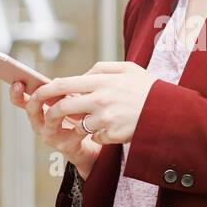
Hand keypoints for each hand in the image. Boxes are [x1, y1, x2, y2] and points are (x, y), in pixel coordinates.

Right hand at [9, 79, 101, 177]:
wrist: (89, 145)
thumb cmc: (76, 119)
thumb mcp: (67, 102)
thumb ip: (59, 92)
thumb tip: (57, 81)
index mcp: (38, 112)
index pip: (21, 101)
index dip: (16, 93)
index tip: (17, 82)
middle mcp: (41, 125)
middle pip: (32, 110)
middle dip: (35, 97)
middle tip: (43, 88)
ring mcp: (52, 137)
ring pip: (50, 119)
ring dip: (60, 106)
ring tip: (69, 94)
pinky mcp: (68, 146)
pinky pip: (75, 130)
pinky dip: (82, 120)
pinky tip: (89, 111)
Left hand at [26, 61, 157, 148]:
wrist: (169, 111)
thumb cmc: (147, 88)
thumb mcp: (127, 69)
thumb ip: (100, 69)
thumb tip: (80, 77)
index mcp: (101, 81)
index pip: (63, 84)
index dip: (46, 90)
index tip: (37, 94)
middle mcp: (100, 100)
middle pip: (63, 108)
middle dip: (52, 113)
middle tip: (50, 116)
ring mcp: (105, 119)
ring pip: (78, 126)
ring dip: (79, 126)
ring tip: (91, 122)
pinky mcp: (112, 135)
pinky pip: (95, 137)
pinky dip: (99, 135)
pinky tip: (112, 128)